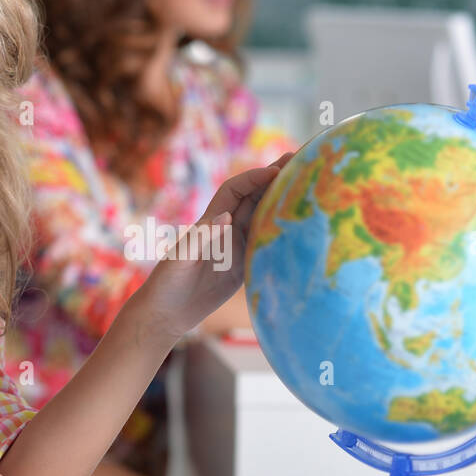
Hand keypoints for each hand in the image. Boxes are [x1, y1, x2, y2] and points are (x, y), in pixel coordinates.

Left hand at [129, 152, 292, 342]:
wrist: (166, 313)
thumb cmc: (167, 284)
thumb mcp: (180, 259)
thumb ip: (202, 238)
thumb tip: (227, 216)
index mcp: (210, 222)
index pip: (236, 191)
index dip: (256, 178)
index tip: (277, 170)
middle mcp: (226, 230)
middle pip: (255, 197)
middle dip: (276, 179)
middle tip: (302, 161)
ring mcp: (237, 247)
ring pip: (265, 217)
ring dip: (284, 202)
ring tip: (310, 187)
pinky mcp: (244, 267)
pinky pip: (268, 245)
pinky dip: (284, 234)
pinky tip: (304, 229)